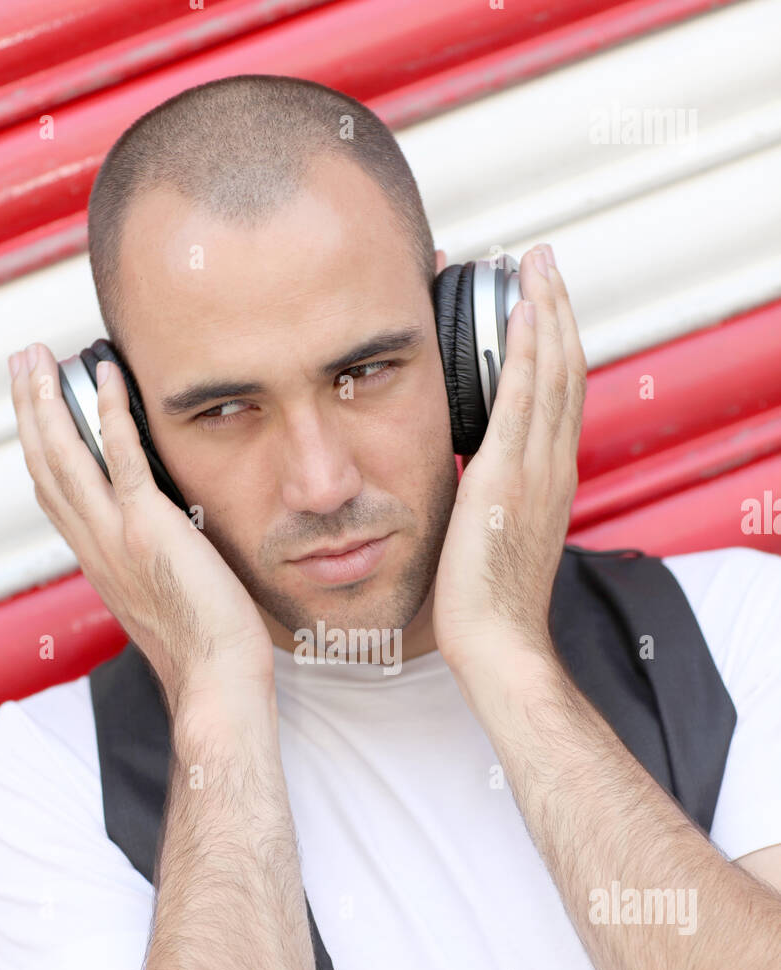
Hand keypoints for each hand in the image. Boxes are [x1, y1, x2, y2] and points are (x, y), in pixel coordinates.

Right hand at [9, 343, 273, 717]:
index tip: (34, 413)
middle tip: (22, 364)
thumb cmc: (207, 652)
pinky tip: (107, 376)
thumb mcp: (167, 600)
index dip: (39, 449)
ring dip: (48, 401)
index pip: (55, 496)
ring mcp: (117, 537)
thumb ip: (156, 564)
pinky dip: (110, 413)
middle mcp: (96, 548)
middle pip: (46, 467)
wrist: (215, 681)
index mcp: (99, 564)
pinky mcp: (149, 528)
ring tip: (40, 358)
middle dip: (29, 411)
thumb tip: (172, 541)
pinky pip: (123, 458)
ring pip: (66, 457)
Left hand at [432, 243, 585, 674]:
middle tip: (541, 260)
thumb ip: (487, 501)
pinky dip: (528, 353)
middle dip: (555, 310)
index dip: (552, 343)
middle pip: (566, 370)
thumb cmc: (485, 605)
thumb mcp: (491, 539)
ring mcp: (536, 472)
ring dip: (545, 313)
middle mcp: (553, 468)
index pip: (559, 395)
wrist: (497, 645)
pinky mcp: (507, 479)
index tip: (539, 301)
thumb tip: (467, 483)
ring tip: (534, 264)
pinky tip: (522, 314)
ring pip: (553, 373)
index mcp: (549, 481)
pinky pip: (524, 402)